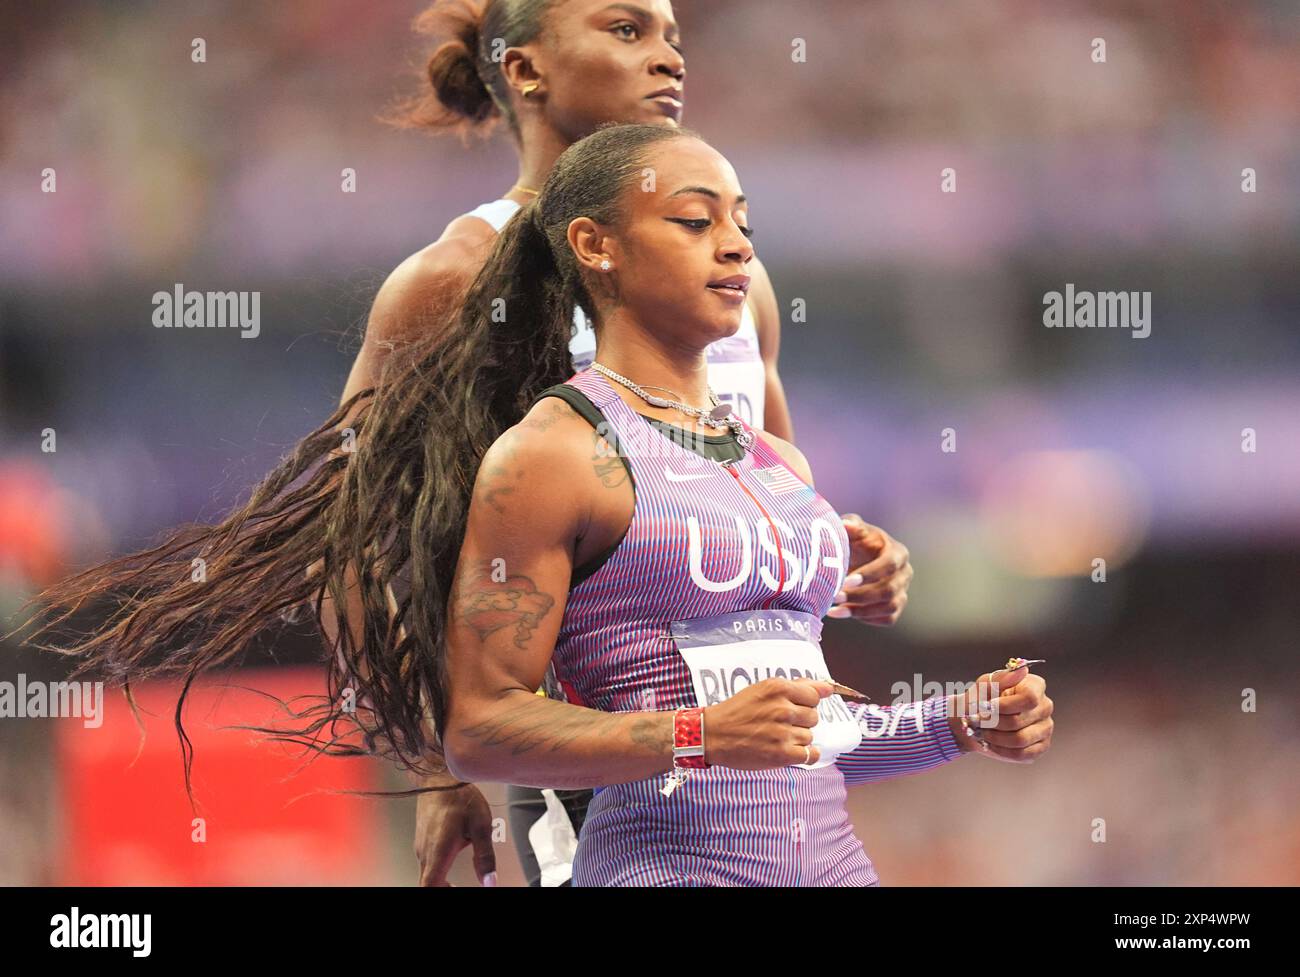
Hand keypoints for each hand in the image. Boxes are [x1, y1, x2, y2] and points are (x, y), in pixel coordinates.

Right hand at [415, 779, 496, 886]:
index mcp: (439, 852)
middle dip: (442, 889)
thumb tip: (490, 882)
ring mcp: (421, 844)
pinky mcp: (421, 837)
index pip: (430, 887)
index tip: (455, 890)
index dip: (442, 894)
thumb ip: (485, 857)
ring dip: (440, 879)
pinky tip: (449, 859)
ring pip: (426, 871)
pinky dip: (437, 867)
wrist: (440, 776)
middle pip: (427, 882)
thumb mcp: (481, 827)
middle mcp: (425, 851)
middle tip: (457, 887)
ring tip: (455, 882)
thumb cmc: (459, 797)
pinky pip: (426, 860)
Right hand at [703, 678, 833, 769]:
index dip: (806, 703)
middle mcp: (782, 709)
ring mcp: (783, 732)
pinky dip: (805, 755)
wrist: (712, 735)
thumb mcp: (762, 689)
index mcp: (778, 688)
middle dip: (801, 721)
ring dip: (797, 739)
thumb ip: (796, 687)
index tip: (794, 708)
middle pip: (813, 717)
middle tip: (781, 724)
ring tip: (777, 737)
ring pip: (810, 736)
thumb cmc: (736, 711)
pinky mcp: (781, 755)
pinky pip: (810, 755)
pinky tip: (791, 751)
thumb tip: (826, 688)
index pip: (814, 695)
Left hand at [827, 515, 912, 624]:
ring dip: (861, 611)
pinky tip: (843, 613)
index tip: (846, 581)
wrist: (857, 558)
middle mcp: (905, 573)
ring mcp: (902, 592)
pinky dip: (865, 618)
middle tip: (835, 597)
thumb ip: (850, 525)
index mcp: (898, 552)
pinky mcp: (895, 608)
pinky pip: (887, 619)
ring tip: (834, 610)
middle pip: (889, 590)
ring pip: (889, 607)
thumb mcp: (852, 530)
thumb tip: (846, 525)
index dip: (869, 574)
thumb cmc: (855, 541)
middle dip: (861, 596)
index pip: (890, 565)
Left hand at [955, 665, 1053, 762]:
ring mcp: (1045, 728)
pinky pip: (1022, 754)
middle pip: (1019, 721)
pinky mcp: (1040, 747)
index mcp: (1035, 686)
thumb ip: (1003, 678)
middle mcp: (1045, 706)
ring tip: (984, 731)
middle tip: (979, 719)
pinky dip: (1001, 750)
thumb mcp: (986, 684)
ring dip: (995, 737)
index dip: (1004, 706)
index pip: (1029, 699)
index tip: (986, 705)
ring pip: (1020, 740)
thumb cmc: (980, 698)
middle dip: (992, 722)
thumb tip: (1023, 670)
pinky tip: (992, 743)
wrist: (973, 721)